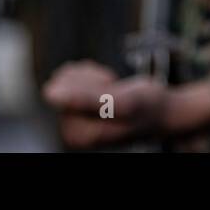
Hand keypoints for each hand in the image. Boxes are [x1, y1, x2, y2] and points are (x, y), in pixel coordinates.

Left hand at [43, 62, 168, 149]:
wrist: (162, 110)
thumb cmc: (147, 107)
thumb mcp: (121, 101)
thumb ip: (85, 98)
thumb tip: (47, 93)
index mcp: (77, 136)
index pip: (63, 92)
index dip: (91, 84)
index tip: (113, 92)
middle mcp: (71, 131)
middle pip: (62, 83)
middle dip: (91, 78)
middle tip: (115, 90)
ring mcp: (73, 120)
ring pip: (66, 76)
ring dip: (92, 75)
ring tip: (112, 88)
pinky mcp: (76, 107)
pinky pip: (70, 74)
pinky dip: (91, 72)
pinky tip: (107, 86)